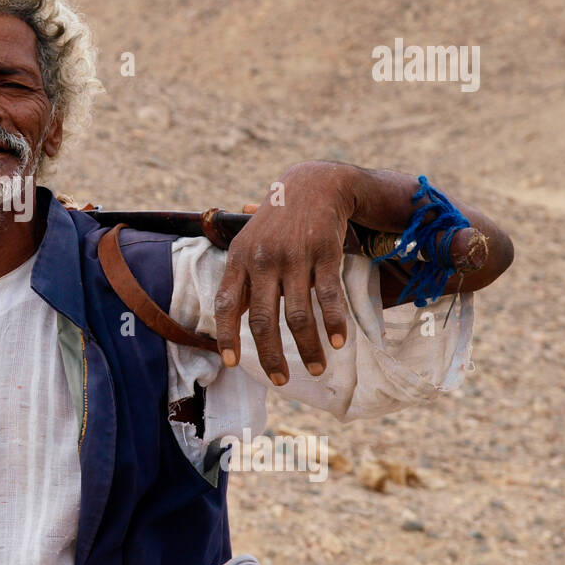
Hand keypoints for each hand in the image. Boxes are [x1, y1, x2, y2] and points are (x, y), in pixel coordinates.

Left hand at [214, 162, 356, 383]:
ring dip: (308, 347)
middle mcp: (263, 260)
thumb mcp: (249, 241)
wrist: (314, 184)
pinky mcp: (324, 253)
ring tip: (316, 367)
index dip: (227, 336)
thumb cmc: (277, 221)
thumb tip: (225, 316)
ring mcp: (293, 256)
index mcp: (239, 259)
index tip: (230, 364)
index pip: (227, 304)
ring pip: (298, 314)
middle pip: (264, 320)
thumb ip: (242, 277)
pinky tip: (339, 342)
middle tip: (281, 380)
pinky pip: (328, 296)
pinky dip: (334, 322)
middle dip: (271, 355)